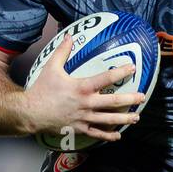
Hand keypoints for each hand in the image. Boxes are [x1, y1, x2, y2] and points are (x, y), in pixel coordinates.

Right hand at [21, 33, 144, 142]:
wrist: (30, 112)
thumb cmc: (41, 89)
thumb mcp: (51, 67)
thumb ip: (62, 51)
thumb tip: (69, 35)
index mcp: (81, 87)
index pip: (106, 78)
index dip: (120, 72)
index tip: (132, 68)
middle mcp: (86, 103)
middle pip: (113, 102)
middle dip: (130, 99)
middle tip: (142, 97)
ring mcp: (84, 118)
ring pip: (108, 120)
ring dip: (124, 119)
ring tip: (136, 118)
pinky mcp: (79, 129)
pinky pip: (96, 133)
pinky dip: (108, 136)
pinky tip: (117, 136)